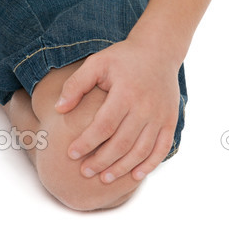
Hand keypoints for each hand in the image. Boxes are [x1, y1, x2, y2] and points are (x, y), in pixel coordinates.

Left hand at [54, 38, 180, 183]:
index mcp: (125, 92)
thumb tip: (59, 109)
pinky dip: (149, 166)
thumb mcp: (97, 62)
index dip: (87, 142)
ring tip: (105, 177)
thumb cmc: (122, 58)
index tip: (71, 153)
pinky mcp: (170, 121)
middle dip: (101, 161)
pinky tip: (135, 175)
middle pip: (122, 143)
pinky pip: (161, 150)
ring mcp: (160, 116)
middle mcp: (145, 106)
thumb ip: (76, 84)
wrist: (158, 51)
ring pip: (141, 151)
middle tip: (85, 172)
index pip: (104, 125)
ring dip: (122, 168)